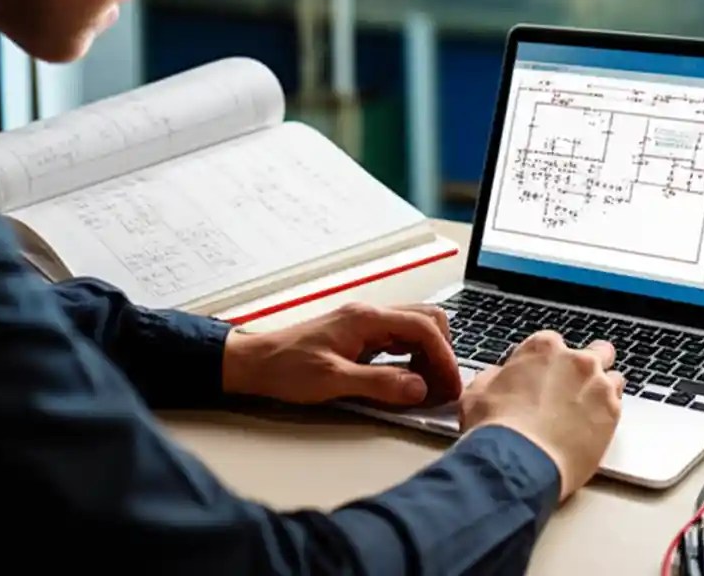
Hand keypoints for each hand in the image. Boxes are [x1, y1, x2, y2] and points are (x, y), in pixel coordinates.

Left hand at [221, 302, 461, 407]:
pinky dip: (412, 358)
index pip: (422, 327)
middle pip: (426, 320)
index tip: (451, 382)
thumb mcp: (333, 381)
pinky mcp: (359, 337)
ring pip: (414, 329)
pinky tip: (407, 380)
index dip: (444, 355)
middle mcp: (369, 315)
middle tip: (444, 385)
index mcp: (366, 319)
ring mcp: (364, 325)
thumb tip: (419, 388)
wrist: (252, 363)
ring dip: (428, 355)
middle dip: (442, 351)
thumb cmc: (285, 368)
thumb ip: (380, 384)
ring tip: (429, 387)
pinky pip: (398, 341)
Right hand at [459, 331, 623, 500]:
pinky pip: (619, 408)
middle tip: (575, 386)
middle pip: (597, 352)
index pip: (554, 343)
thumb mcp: (478, 393)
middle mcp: (576, 361)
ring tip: (587, 412)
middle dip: (588, 366)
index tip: (544, 376)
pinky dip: (607, 416)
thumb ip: (495, 378)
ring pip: (613, 379)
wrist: (518, 463)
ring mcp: (599, 386)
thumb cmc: (496, 429)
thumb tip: (498, 379)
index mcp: (544, 348)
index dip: (548, 363)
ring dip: (602, 391)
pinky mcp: (613, 415)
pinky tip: (592, 429)